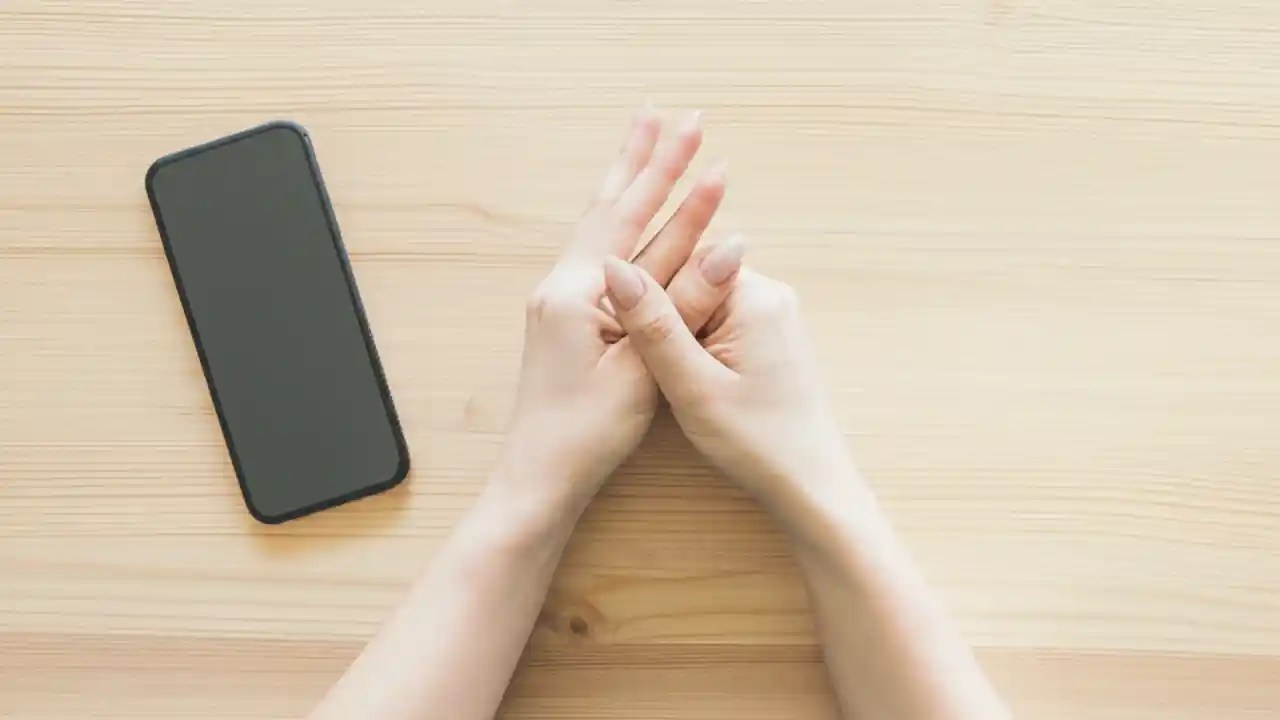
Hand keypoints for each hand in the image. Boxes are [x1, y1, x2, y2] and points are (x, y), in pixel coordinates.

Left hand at [497, 109, 745, 513]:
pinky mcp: (566, 319)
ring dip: (628, 181)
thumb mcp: (645, 371)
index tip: (706, 143)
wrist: (538, 479)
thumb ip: (684, 304)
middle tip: (675, 114)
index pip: (631, 220)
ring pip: (600, 225)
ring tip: (646, 140)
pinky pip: (597, 252)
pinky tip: (624, 213)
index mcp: (575, 293)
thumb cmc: (586, 435)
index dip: (674, 183)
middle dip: (646, 160)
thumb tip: (729, 247)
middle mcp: (561, 287)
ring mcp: (560, 301)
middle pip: (610, 208)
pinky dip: (619, 220)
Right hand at [602, 260, 851, 512]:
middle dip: (666, 316)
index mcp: (755, 294)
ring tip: (677, 376)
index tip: (632, 335)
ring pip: (705, 304)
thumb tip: (615, 267)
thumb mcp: (692, 386)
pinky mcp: (773, 338)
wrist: (809, 485)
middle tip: (652, 362)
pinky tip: (697, 381)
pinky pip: (723, 324)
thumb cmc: (757, 443)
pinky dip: (701, 347)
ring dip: (682, 334)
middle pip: (694, 281)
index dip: (648, 296)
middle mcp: (771, 294)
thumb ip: (653, 325)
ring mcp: (775, 316)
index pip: (682, 262)